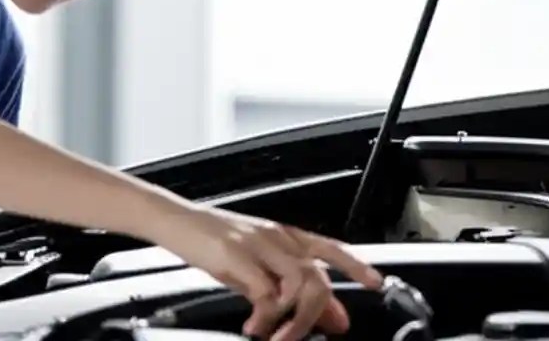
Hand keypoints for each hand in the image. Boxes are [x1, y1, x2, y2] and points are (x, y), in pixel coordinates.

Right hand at [148, 203, 382, 340]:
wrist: (172, 218)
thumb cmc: (210, 240)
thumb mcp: (253, 265)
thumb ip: (289, 289)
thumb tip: (328, 317)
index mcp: (283, 235)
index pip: (330, 247)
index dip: (356, 265)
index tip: (376, 284)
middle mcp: (275, 236)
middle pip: (318, 274)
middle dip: (318, 313)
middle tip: (304, 336)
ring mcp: (256, 244)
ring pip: (300, 282)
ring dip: (295, 319)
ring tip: (278, 336)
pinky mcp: (234, 255)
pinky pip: (266, 292)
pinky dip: (265, 317)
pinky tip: (254, 326)